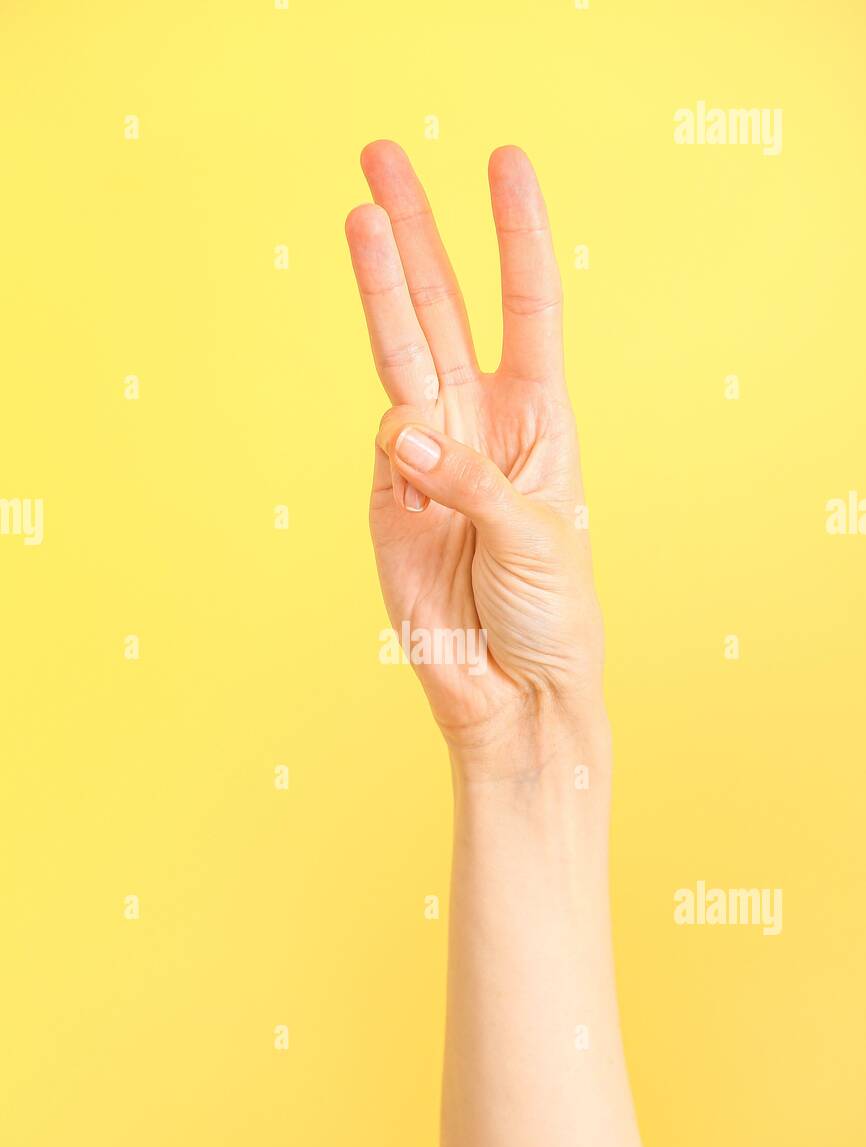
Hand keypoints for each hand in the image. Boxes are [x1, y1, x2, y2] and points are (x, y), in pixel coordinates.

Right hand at [346, 142, 605, 773]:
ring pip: (397, 359)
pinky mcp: (388, 508)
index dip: (517, 235)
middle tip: (379, 157)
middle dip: (415, 234)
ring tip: (362, 219)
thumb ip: (471, 479)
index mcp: (538, 419)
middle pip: (440, 311)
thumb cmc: (553, 613)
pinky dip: (396, 448)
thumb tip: (400, 429)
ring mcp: (428, 462)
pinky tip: (411, 455)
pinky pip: (384, 457)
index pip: (526, 307)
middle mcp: (478, 425)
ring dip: (380, 291)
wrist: (515, 694)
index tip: (504, 161)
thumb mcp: (537, 536)